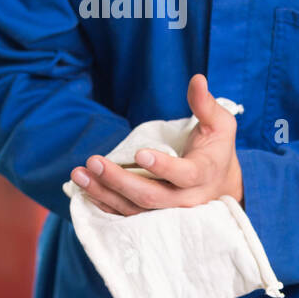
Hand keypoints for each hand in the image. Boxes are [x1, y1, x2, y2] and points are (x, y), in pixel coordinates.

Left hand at [69, 74, 243, 215]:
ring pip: (134, 209)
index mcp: (203, 174)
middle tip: (94, 161)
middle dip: (119, 180)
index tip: (139, 153)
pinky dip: (105, 204)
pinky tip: (86, 189)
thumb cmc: (216, 149)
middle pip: (150, 196)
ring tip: (79, 174)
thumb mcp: (219, 124)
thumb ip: (206, 104)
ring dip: (104, 192)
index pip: (184, 174)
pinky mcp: (153, 218)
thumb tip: (197, 79)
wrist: (220, 185)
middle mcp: (186, 200)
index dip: (163, 167)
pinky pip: (126, 217)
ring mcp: (168, 213)